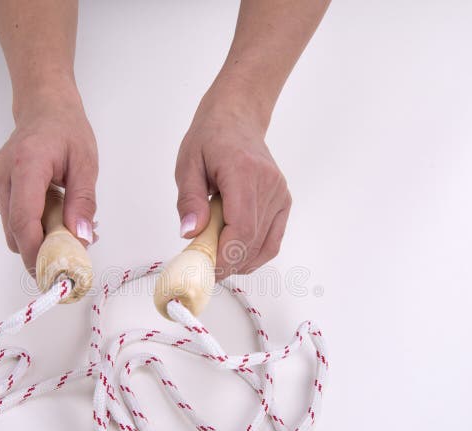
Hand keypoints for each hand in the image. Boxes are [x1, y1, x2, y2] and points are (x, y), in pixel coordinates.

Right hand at [0, 88, 97, 271]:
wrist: (44, 107)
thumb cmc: (66, 130)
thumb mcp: (86, 163)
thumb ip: (83, 202)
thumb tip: (81, 237)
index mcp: (26, 164)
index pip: (24, 219)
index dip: (34, 251)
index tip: (50, 273)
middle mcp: (3, 173)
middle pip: (14, 229)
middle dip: (40, 249)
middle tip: (70, 254)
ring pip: (11, 226)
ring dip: (36, 236)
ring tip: (64, 226)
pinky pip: (9, 216)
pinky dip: (29, 224)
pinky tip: (49, 213)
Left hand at [175, 96, 291, 279]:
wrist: (237, 119)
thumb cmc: (209, 139)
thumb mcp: (187, 164)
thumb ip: (189, 200)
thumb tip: (190, 233)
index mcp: (243, 172)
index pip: (241, 227)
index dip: (225, 256)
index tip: (204, 268)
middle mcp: (268, 184)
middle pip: (252, 240)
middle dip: (228, 263)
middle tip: (203, 270)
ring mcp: (280, 194)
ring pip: (264, 245)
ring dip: (240, 262)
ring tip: (216, 262)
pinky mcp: (284, 202)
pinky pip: (273, 240)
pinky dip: (255, 255)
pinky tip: (236, 258)